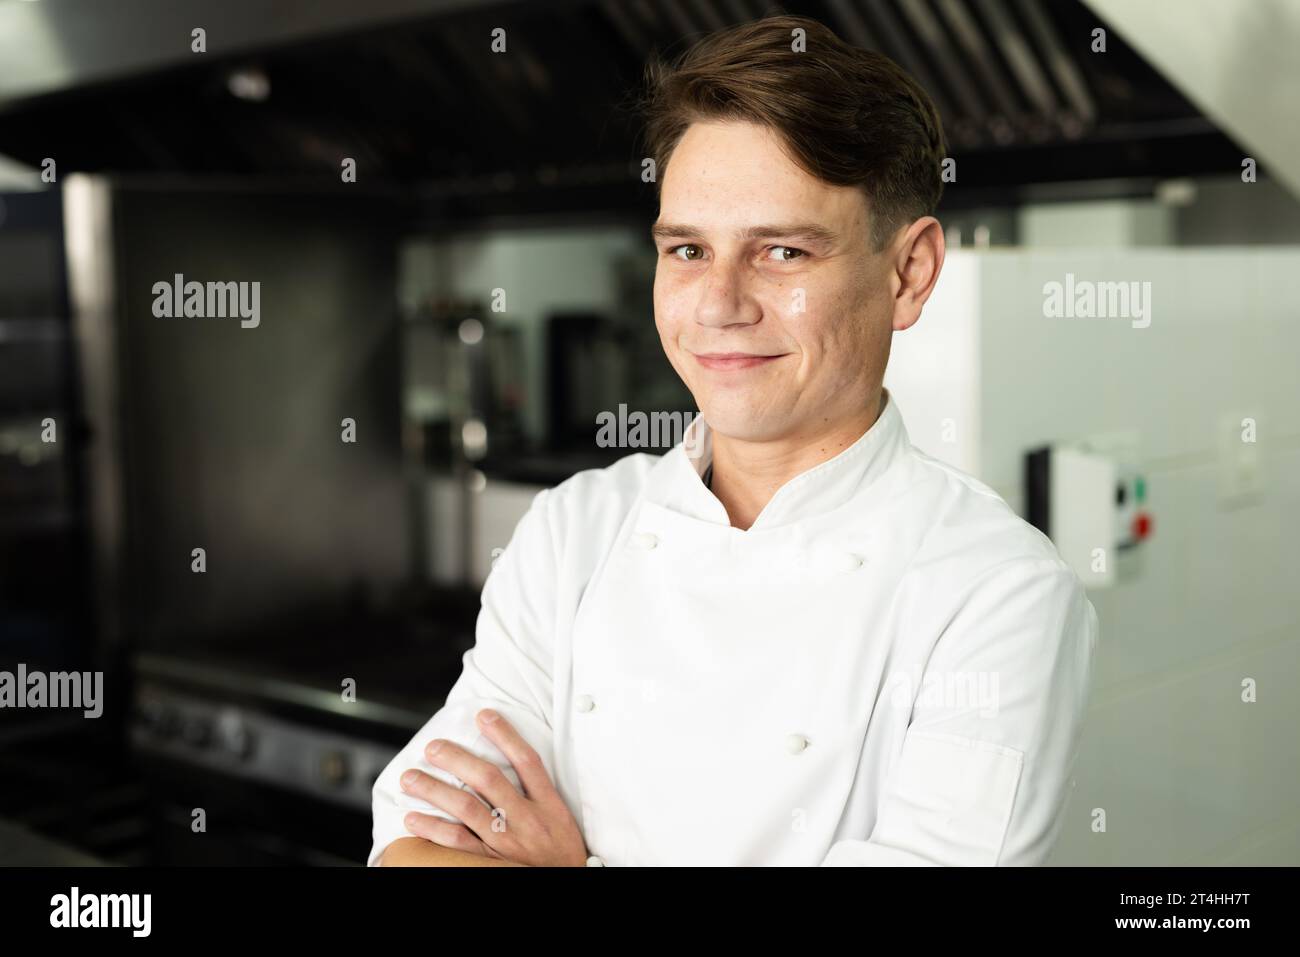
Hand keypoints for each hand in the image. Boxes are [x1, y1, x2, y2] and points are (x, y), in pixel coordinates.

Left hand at [399, 708, 588, 866]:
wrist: (569, 883)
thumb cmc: (562, 854)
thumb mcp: (562, 819)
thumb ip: (540, 795)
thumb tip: (511, 764)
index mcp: (549, 806)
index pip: (527, 761)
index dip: (505, 735)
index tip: (484, 715)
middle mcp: (528, 821)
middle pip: (489, 780)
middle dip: (458, 759)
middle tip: (433, 748)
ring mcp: (508, 844)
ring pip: (467, 809)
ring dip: (435, 790)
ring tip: (411, 778)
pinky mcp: (492, 864)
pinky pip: (458, 844)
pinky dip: (433, 830)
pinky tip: (413, 819)